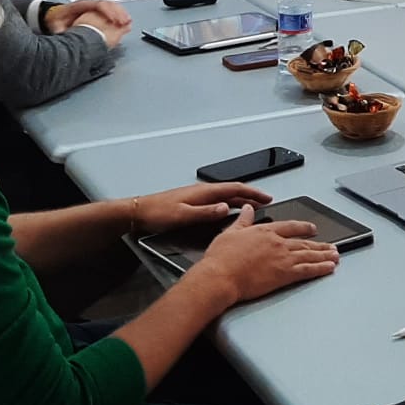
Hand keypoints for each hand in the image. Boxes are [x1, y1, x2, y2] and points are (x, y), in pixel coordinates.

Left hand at [46, 0, 133, 46]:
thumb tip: (67, 36)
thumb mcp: (57, 27)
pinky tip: (124, 22)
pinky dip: (119, 15)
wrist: (53, 16)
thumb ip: (63, 31)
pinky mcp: (97, 12)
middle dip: (118, 12)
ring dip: (121, 13)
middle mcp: (88, 4)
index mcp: (79, 6)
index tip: (114, 21)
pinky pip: (111, 9)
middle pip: (107, 3)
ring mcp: (93, 7)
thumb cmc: (56, 20)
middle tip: (125, 22)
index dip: (107, 12)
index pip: (98, 5)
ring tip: (128, 23)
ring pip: (111, 5)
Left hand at [130, 181, 270, 235]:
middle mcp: (202, 192)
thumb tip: (226, 208)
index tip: (266, 198)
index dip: (252, 192)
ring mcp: (197, 197)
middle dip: (250, 195)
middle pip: (232, 191)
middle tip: (265, 202)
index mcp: (203, 192)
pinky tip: (228, 212)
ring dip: (241, 200)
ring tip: (252, 207)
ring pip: (225, 196)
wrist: (138, 212)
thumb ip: (205, 212)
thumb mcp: (183, 215)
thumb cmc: (157, 213)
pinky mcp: (192, 203)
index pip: (234, 188)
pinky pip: (217, 201)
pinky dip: (229, 204)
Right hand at [198, 207, 339, 304]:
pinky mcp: (284, 274)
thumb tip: (248, 209)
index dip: (303, 228)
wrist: (220, 276)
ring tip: (335, 256)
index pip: (290, 226)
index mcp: (265, 231)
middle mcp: (277, 243)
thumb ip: (243, 220)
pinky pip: (307, 270)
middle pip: (303, 242)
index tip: (312, 229)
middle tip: (331, 246)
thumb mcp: (230, 232)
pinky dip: (320, 268)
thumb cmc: (221, 259)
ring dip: (324, 255)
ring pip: (308, 255)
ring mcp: (282, 258)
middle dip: (319, 244)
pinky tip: (328, 268)